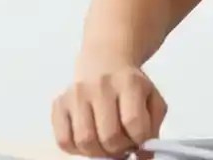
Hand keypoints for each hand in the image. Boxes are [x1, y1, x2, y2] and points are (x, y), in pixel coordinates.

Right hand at [51, 58, 167, 157]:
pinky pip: (64, 141)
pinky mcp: (59, 104)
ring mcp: (76, 95)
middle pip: (109, 136)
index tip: (139, 142)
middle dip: (119, 150)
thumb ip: (153, 128)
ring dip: (99, 152)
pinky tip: (91, 140)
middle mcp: (100, 86)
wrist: (105, 63)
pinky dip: (78, 150)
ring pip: (85, 141)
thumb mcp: (152, 100)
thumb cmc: (131, 87)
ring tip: (107, 145)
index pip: (134, 122)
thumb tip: (144, 156)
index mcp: (129, 83)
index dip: (139, 140)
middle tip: (123, 147)